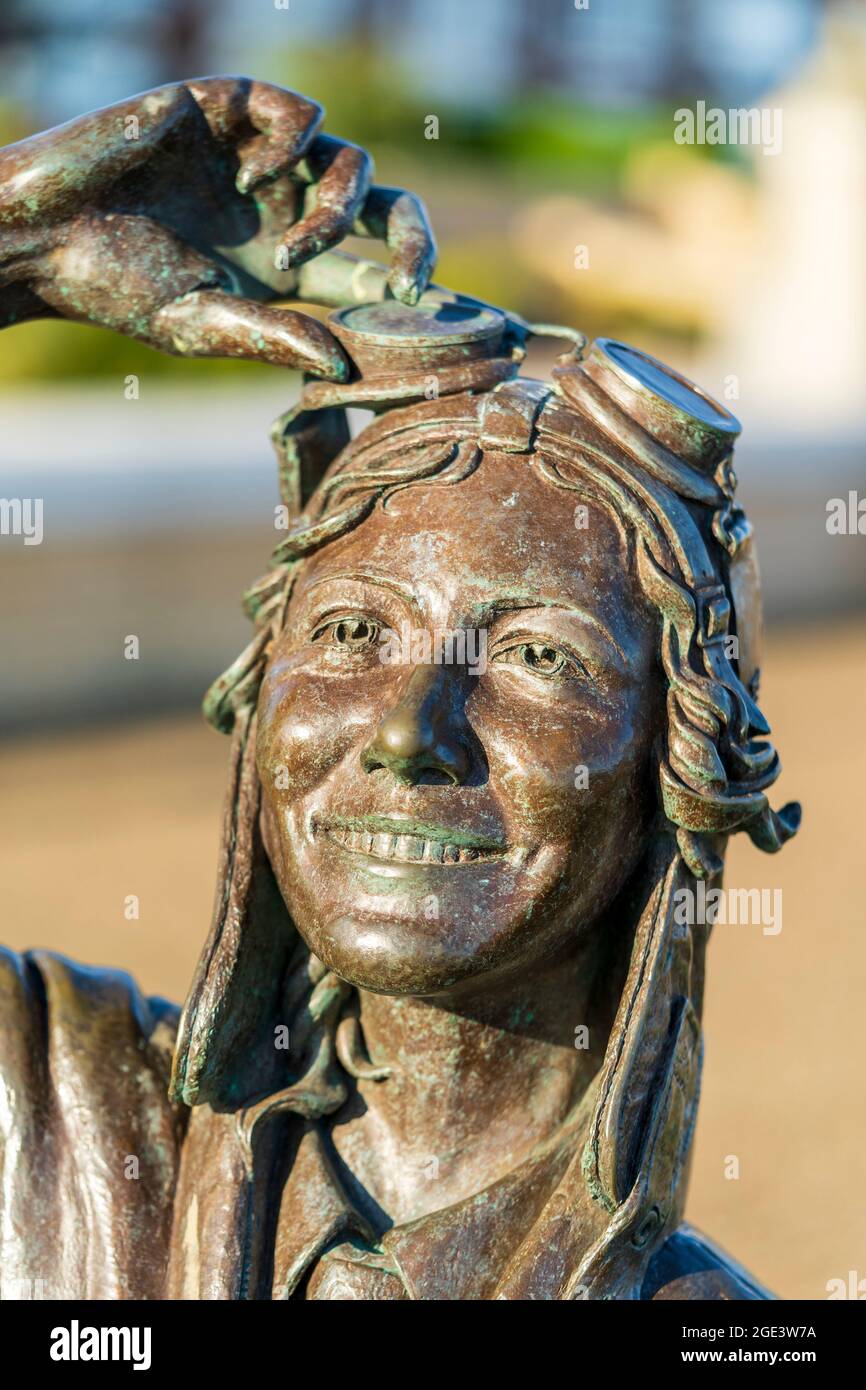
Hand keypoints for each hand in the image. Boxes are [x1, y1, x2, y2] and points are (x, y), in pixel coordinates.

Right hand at [0, 77, 436, 377]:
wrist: (42, 233)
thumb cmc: (113, 288)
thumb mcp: (204, 327)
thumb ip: (276, 338)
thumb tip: (346, 365)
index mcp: (284, 267)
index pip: (369, 270)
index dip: (412, 286)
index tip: (444, 314)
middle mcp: (284, 210)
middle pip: (384, 207)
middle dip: (413, 239)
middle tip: (413, 280)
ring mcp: (259, 159)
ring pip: (351, 159)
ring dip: (340, 208)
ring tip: (289, 251)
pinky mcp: (227, 110)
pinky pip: (297, 112)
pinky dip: (294, 142)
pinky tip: (255, 176)